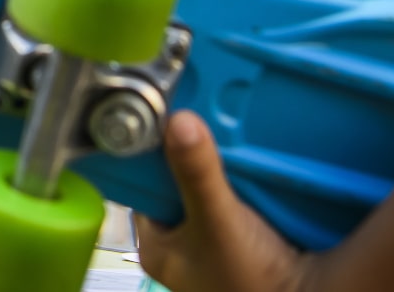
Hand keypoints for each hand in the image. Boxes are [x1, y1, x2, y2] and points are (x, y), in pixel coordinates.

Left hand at [135, 112, 317, 291]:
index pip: (142, 184)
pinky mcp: (240, 241)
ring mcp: (209, 244)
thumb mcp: (218, 221)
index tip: (168, 118)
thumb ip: (197, 173)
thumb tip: (177, 121)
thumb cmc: (251, 281)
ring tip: (226, 132)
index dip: (153, 152)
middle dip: (191, 155)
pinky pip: (234, 200)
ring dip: (219, 168)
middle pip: (178, 184)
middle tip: (202, 118)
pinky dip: (241, 184)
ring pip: (208, 191)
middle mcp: (179, 245)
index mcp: (157, 244)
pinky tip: (250, 163)